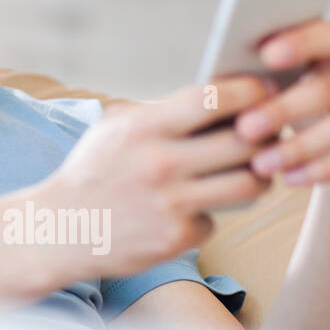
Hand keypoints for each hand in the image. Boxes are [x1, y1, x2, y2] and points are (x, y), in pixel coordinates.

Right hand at [40, 75, 274, 277]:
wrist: (59, 228)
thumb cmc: (94, 171)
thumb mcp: (116, 129)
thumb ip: (164, 113)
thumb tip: (227, 98)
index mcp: (142, 127)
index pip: (213, 98)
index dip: (251, 91)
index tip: (265, 90)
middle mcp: (159, 164)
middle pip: (247, 143)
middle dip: (267, 136)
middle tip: (270, 135)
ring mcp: (170, 204)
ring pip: (249, 185)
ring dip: (256, 176)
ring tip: (248, 170)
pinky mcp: (176, 238)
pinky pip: (217, 218)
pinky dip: (208, 213)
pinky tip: (188, 208)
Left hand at [237, 19, 329, 206]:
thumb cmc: (298, 110)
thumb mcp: (283, 89)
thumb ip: (261, 78)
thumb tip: (218, 81)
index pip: (327, 36)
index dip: (299, 42)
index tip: (264, 54)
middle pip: (326, 89)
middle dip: (281, 110)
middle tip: (244, 128)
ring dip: (295, 148)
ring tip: (259, 164)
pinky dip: (318, 170)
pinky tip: (287, 178)